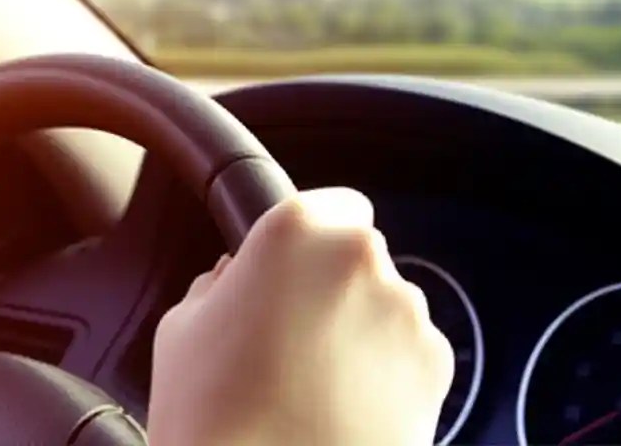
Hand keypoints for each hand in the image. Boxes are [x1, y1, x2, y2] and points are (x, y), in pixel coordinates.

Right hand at [147, 188, 453, 445]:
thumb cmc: (211, 416)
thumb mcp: (183, 329)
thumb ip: (219, 284)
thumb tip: (234, 278)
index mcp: (295, 231)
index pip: (335, 204)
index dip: (317, 239)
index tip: (299, 268)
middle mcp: (361, 260)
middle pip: (362, 258)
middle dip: (336, 287)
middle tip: (292, 337)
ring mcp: (406, 315)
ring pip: (388, 307)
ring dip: (363, 331)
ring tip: (316, 383)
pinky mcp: (437, 370)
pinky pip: (411, 355)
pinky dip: (389, 375)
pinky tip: (343, 407)